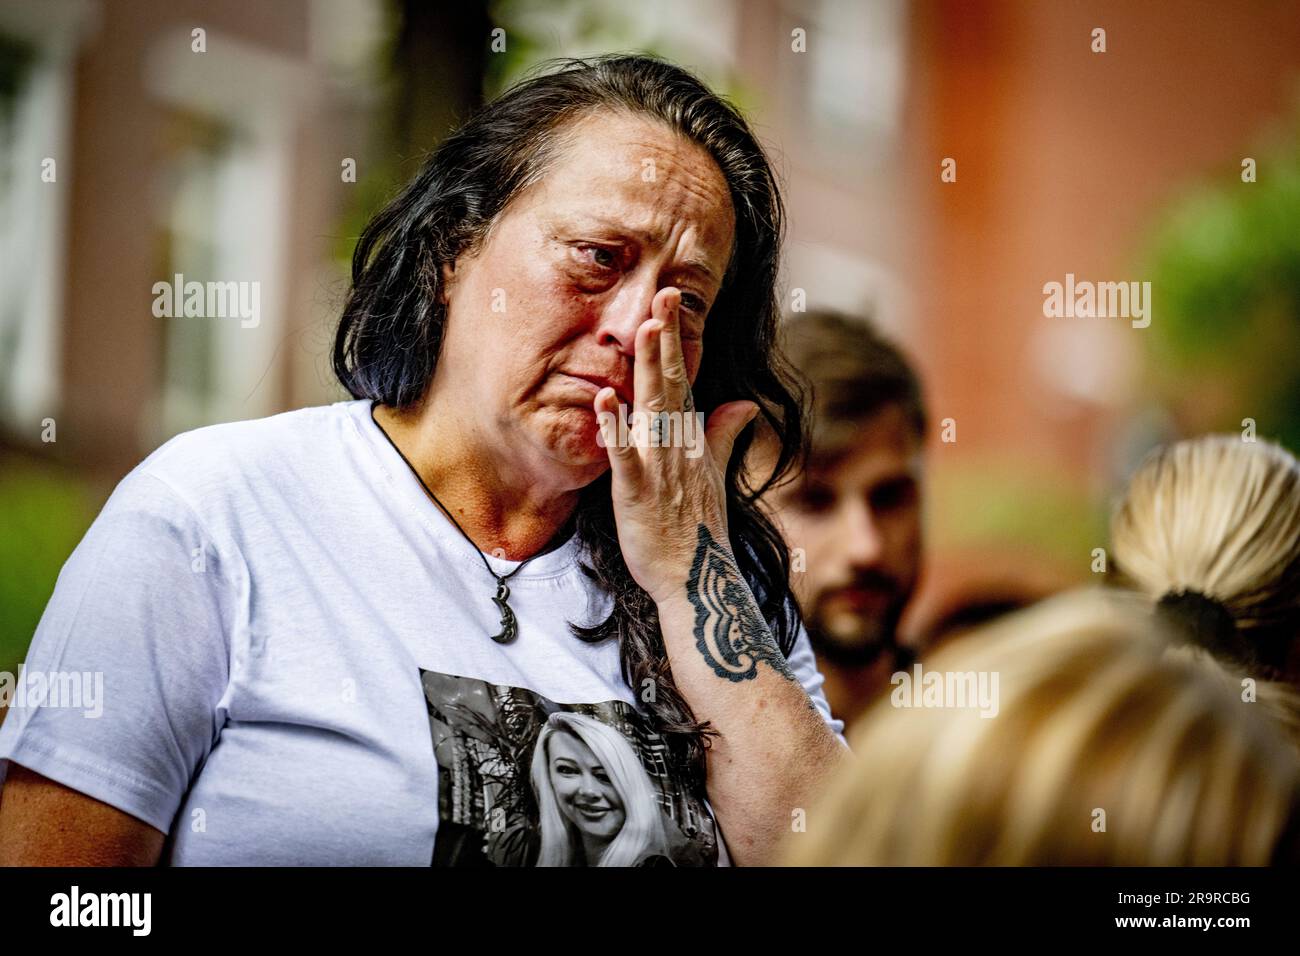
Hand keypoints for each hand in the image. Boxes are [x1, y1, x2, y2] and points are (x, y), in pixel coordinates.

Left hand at [594, 287, 757, 605]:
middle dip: (666, 338)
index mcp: (689, 438)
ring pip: (651, 409)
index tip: (672, 298)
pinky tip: (604, 399)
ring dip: (646, 370)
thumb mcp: (714, 472)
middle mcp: (676, 445)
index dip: (676, 338)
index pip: (682, 378)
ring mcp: (658, 466)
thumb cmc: (698, 527)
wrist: (696, 579)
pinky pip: (625, 455)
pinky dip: (615, 427)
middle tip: (664, 294)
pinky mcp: (637, 491)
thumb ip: (724, 434)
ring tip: (642, 330)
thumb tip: (742, 404)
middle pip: (669, 383)